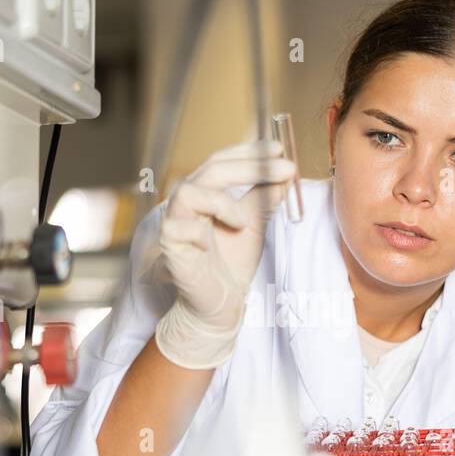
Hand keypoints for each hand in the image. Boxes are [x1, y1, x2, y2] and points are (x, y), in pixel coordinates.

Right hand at [154, 140, 294, 368]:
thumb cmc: (232, 265)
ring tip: (243, 221)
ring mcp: (176, 221)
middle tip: (283, 167)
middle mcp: (188, 202)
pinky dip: (203, 229)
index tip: (279, 149)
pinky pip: (181, 225)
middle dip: (249, 165)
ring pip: (189, 190)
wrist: (221, 305)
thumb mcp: (254, 226)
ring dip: (223, 201)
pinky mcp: (170, 243)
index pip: (223, 161)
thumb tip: (284, 174)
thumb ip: (264, 200)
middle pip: (212, 169)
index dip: (249, 152)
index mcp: (207, 193)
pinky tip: (218, 241)